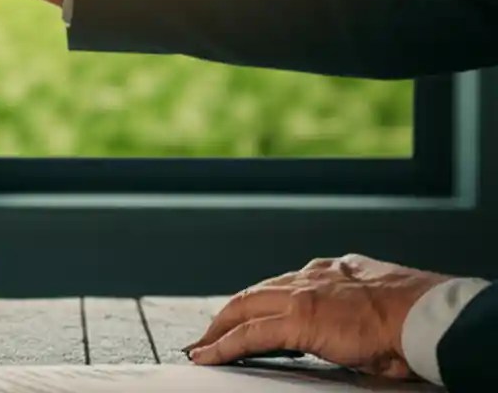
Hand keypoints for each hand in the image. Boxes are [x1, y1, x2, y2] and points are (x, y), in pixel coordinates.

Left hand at [186, 253, 450, 377]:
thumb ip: (358, 312)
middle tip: (212, 331)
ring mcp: (300, 296)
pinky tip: (208, 355)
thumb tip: (358, 337)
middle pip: (256, 293)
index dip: (263, 300)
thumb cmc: (416, 318)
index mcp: (334, 271)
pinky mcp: (295, 320)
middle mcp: (311, 277)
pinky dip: (223, 345)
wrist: (424, 315)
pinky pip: (248, 334)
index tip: (252, 312)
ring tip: (203, 347)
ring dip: (219, 329)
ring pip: (243, 309)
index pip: (285, 285)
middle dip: (229, 313)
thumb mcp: (381, 306)